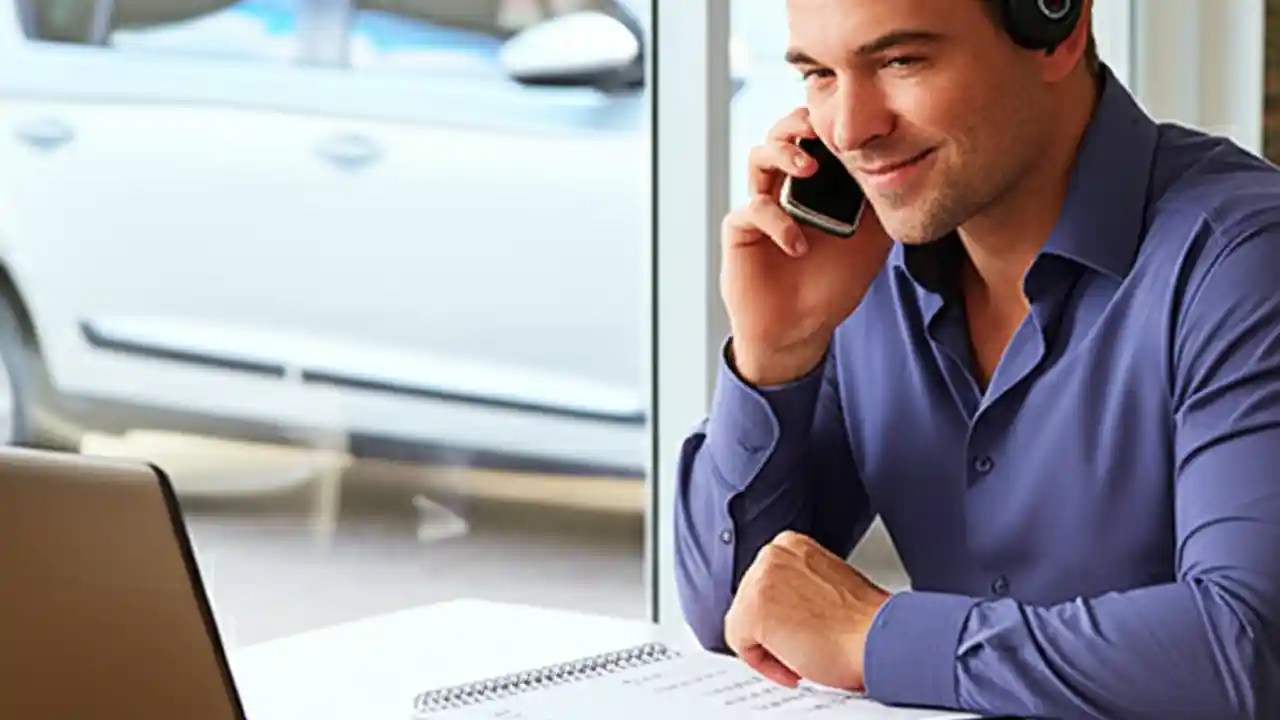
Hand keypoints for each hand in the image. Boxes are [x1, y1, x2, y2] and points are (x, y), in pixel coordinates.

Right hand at [722, 107, 892, 385]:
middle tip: (819, 129)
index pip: (815, 137)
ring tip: (809, 169)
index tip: (851, 124)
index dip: (827, 123)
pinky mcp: (740, 230)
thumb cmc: (832, 285)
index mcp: (815, 186)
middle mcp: (784, 188)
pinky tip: (798, 245)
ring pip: (759, 157)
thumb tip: (908, 173)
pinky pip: (753, 210)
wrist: (801, 329)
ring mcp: (760, 206)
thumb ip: (882, 208)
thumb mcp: (871, 242)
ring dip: (783, 153)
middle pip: (782, 133)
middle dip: (798, 123)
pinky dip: (778, 222)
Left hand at [724, 531, 890, 691]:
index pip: (765, 585)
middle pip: (750, 603)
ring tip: (801, 656)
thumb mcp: (827, 585)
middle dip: (772, 631)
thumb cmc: (865, 623)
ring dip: (770, 647)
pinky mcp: (753, 609)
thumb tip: (785, 608)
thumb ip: (800, 586)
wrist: (879, 639)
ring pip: (744, 624)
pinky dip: (764, 663)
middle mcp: (772, 555)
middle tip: (799, 649)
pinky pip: (741, 644)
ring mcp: (760, 580)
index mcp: (791, 544)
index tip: (796, 631)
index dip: (779, 617)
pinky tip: (795, 665)